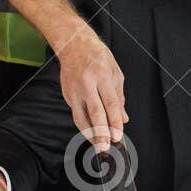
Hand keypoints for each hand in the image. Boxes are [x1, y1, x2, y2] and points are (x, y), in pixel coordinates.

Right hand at [55, 28, 126, 151]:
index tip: (118, 135)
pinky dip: (83, 124)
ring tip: (97, 145)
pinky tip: (91, 132)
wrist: (73, 44)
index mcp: (101, 75)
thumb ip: (119, 97)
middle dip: (101, 132)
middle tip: (106, 147)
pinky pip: (76, 112)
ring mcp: (74, 89)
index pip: (110, 104)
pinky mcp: (66, 94)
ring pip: (80, 116)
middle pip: (95, 112)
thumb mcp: (114, 72)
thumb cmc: (96, 56)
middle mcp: (86, 83)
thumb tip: (123, 118)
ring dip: (89, 133)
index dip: (115, 122)